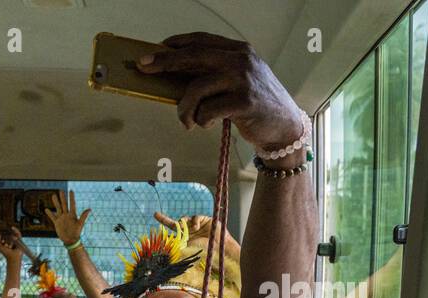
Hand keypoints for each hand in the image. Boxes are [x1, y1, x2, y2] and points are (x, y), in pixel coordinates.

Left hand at [0, 227, 23, 261]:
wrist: (13, 257)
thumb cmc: (6, 253)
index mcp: (5, 242)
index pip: (3, 236)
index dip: (2, 239)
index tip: (3, 244)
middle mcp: (10, 240)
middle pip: (7, 235)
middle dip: (7, 241)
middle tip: (8, 247)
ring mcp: (15, 240)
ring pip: (11, 235)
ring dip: (10, 241)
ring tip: (10, 246)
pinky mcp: (20, 240)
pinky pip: (18, 233)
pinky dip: (15, 230)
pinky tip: (12, 227)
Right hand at [44, 190, 90, 246]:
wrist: (70, 240)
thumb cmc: (76, 233)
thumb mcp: (80, 224)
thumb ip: (83, 216)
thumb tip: (89, 209)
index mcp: (72, 215)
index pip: (72, 204)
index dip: (71, 197)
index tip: (71, 191)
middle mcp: (67, 215)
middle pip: (64, 204)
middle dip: (62, 197)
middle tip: (61, 190)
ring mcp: (61, 218)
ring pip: (58, 208)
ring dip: (56, 202)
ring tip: (53, 195)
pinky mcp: (57, 223)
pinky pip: (52, 217)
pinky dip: (49, 213)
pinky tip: (46, 209)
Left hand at [138, 33, 306, 150]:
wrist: (283, 126)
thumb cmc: (253, 104)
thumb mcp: (236, 80)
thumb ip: (212, 73)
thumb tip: (173, 74)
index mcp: (238, 50)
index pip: (201, 40)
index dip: (175, 44)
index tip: (153, 51)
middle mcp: (240, 60)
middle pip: (194, 56)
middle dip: (164, 61)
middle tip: (143, 68)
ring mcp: (243, 80)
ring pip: (195, 88)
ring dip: (184, 109)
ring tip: (187, 121)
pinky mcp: (243, 102)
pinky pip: (206, 111)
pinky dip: (201, 121)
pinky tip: (208, 124)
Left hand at [154, 210, 240, 261]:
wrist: (217, 248)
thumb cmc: (203, 252)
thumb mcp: (185, 250)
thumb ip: (176, 247)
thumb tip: (163, 249)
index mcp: (184, 238)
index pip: (171, 229)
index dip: (163, 220)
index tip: (155, 214)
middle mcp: (188, 230)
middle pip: (175, 223)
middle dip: (165, 220)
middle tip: (157, 216)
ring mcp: (195, 224)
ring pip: (183, 219)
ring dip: (183, 223)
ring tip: (188, 230)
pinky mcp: (203, 219)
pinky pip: (195, 217)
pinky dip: (195, 221)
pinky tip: (198, 227)